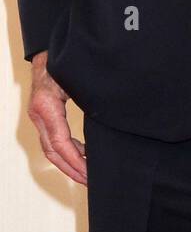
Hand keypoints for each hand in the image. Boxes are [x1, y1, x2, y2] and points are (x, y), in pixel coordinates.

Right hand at [28, 53, 86, 185]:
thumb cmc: (65, 60)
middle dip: (71, 169)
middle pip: (52, 151)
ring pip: (50, 148)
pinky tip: (82, 155)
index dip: (75, 160)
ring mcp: (39, 116)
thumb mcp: (79, 78)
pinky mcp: (43, 115)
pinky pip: (52, 139)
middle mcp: (39, 113)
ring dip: (68, 163)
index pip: (59, 143)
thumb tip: (110, 116)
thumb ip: (92, 97)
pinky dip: (66, 151)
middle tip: (90, 181)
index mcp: (47, 105)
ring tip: (86, 174)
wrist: (50, 51)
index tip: (89, 171)